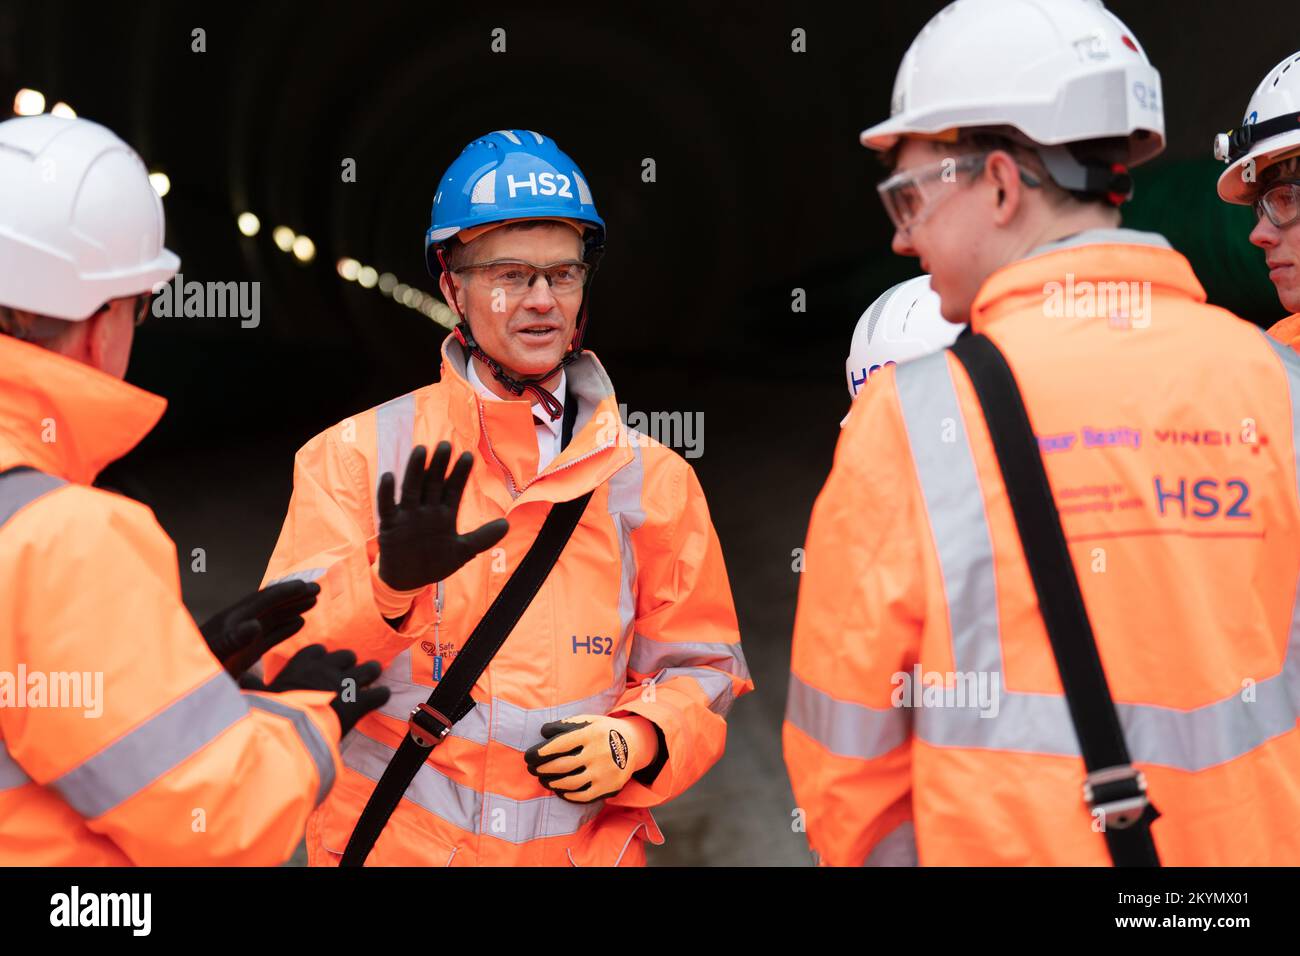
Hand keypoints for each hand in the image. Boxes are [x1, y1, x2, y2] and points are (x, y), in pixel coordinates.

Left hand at [198, 580, 320, 676]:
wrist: (182, 689)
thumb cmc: (196, 672)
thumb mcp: (214, 655)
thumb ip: (234, 639)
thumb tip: (256, 623)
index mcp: (231, 622)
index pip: (263, 601)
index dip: (285, 592)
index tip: (307, 586)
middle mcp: (238, 626)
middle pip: (270, 605)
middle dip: (293, 596)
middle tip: (317, 589)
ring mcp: (241, 639)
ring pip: (272, 619)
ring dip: (292, 609)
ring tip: (313, 602)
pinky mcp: (243, 654)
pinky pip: (268, 636)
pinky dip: (285, 628)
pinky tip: (299, 623)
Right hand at [240, 644, 390, 736]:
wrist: (290, 733)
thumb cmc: (270, 716)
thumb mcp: (258, 697)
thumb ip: (254, 686)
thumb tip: (242, 679)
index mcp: (301, 666)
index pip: (317, 651)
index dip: (323, 658)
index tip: (324, 664)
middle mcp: (325, 669)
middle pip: (346, 656)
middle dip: (350, 664)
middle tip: (351, 674)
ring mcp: (345, 684)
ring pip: (368, 669)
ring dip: (371, 673)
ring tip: (372, 676)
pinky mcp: (360, 702)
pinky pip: (379, 693)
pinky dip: (381, 695)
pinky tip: (381, 697)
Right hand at [376, 443, 508, 590]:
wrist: (409, 581)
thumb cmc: (436, 562)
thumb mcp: (463, 551)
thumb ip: (483, 538)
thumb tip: (507, 524)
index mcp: (444, 513)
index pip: (453, 489)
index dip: (460, 473)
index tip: (468, 455)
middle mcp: (426, 510)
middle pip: (433, 483)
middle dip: (439, 465)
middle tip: (446, 444)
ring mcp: (408, 516)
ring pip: (411, 488)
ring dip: (415, 470)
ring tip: (421, 450)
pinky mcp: (390, 525)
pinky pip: (387, 507)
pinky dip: (386, 493)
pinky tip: (388, 476)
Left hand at [523, 714, 656, 802]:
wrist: (633, 744)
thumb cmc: (602, 731)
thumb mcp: (588, 720)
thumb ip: (566, 725)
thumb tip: (543, 733)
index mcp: (591, 734)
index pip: (560, 744)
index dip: (541, 752)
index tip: (529, 756)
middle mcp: (598, 753)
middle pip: (562, 765)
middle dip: (542, 768)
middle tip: (532, 769)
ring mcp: (604, 772)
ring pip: (570, 783)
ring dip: (552, 783)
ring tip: (543, 780)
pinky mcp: (608, 787)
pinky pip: (582, 796)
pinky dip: (567, 794)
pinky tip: (559, 790)